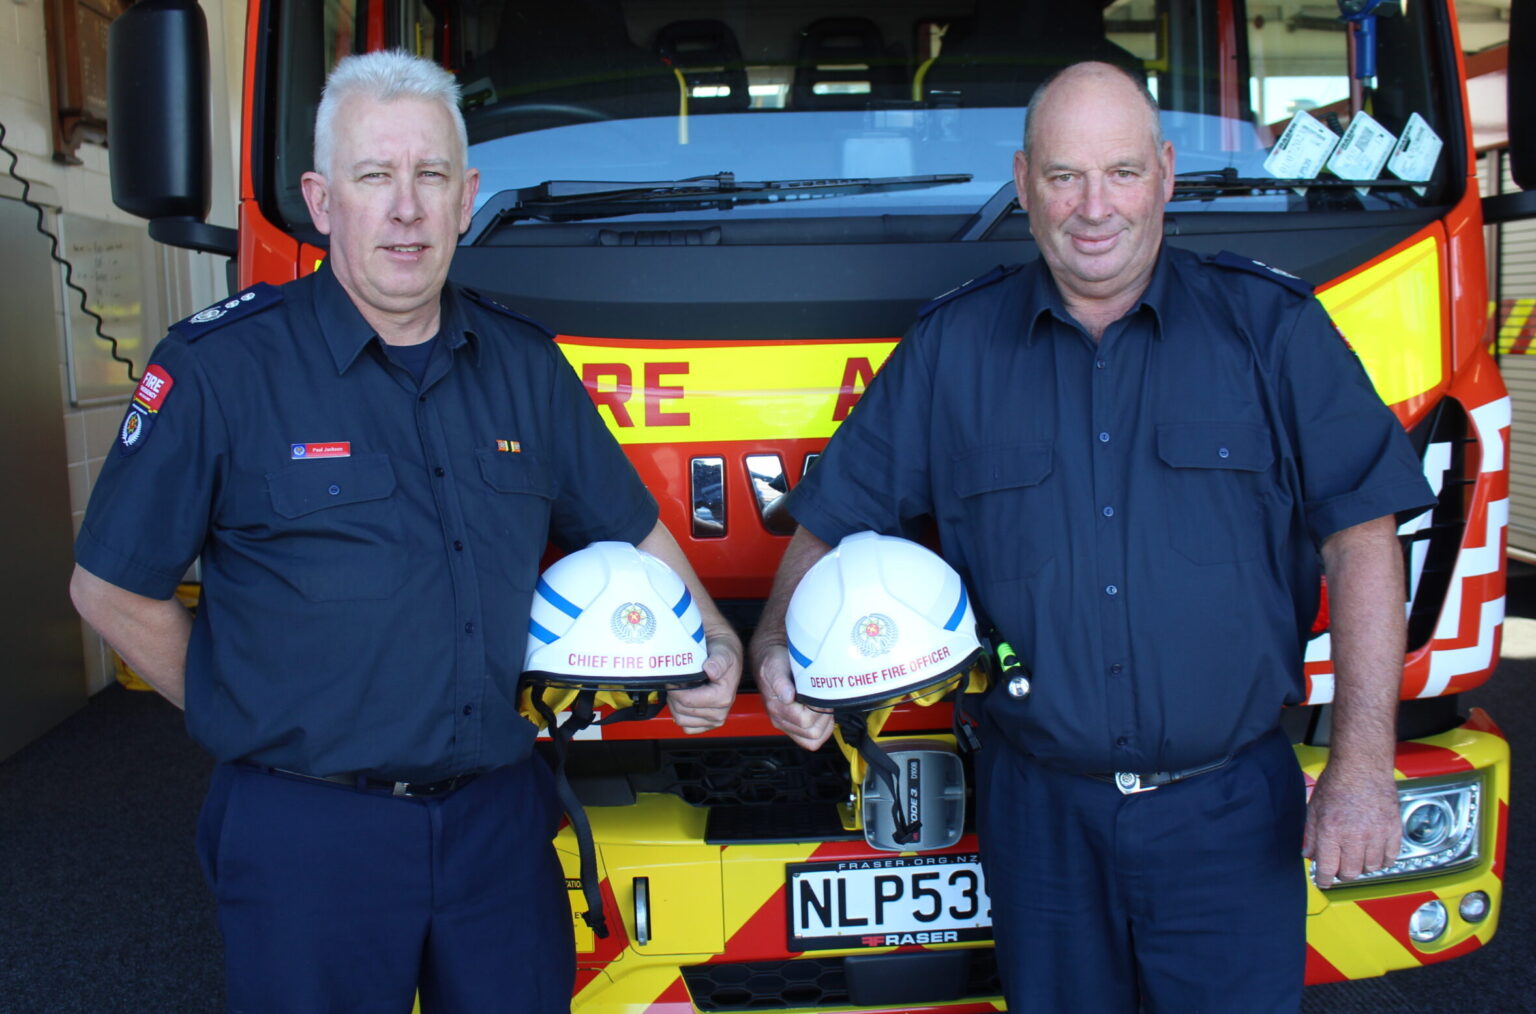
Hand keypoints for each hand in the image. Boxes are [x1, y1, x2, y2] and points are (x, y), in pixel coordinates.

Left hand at [666, 632, 741, 733]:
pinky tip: (683, 701)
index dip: (675, 689)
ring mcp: (714, 720)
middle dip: (674, 696)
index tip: (672, 679)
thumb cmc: (724, 655)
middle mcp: (720, 712)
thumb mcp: (723, 652)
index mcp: (723, 697)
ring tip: (679, 690)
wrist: (727, 657)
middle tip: (675, 682)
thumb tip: (711, 670)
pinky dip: (681, 715)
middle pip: (682, 711)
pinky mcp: (708, 724)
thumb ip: (718, 661)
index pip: (688, 701)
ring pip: (681, 720)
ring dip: (675, 705)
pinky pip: (687, 727)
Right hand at [754, 643, 834, 750]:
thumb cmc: (772, 662)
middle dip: (823, 718)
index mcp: (776, 707)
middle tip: (824, 702)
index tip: (820, 697)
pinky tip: (822, 717)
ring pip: (812, 740)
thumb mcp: (775, 667)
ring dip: (824, 725)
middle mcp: (780, 719)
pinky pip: (810, 740)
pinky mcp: (792, 724)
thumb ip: (780, 682)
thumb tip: (787, 697)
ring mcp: (786, 723)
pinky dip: (822, 731)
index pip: (804, 720)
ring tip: (823, 708)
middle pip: (811, 733)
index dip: (818, 710)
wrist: (767, 660)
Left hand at [1302, 762, 1400, 887]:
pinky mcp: (1393, 830)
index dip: (1324, 879)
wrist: (1362, 766)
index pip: (1327, 869)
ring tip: (1357, 857)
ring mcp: (1377, 834)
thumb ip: (1311, 834)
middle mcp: (1355, 836)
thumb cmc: (1338, 782)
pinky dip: (1383, 860)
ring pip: (1371, 868)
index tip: (1323, 881)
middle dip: (1343, 873)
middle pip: (1351, 873)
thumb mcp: (1314, 808)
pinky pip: (1391, 857)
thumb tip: (1309, 854)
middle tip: (1340, 867)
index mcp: (1332, 831)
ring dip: (1363, 867)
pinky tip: (1375, 853)